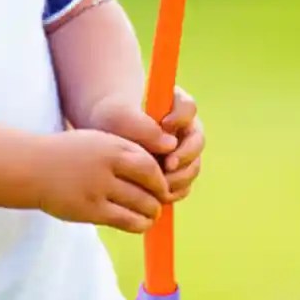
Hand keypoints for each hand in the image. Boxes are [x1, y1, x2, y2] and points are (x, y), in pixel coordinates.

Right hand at [37, 129, 171, 233]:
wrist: (32, 167)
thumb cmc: (66, 154)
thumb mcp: (96, 142)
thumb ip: (123, 153)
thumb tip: (155, 172)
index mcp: (111, 147)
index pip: (150, 165)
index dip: (160, 179)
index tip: (161, 186)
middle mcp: (107, 166)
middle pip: (149, 186)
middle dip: (159, 198)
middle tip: (159, 203)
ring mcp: (98, 189)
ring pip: (141, 206)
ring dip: (152, 213)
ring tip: (152, 215)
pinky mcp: (90, 210)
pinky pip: (125, 221)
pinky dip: (139, 224)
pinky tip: (140, 224)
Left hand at [89, 88, 205, 202]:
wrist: (103, 133)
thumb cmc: (112, 117)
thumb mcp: (120, 116)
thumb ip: (143, 126)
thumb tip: (170, 145)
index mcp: (175, 104)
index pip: (187, 107)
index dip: (181, 117)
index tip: (166, 125)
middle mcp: (184, 128)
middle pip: (196, 142)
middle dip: (185, 156)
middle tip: (168, 166)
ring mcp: (183, 151)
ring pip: (192, 167)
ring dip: (181, 178)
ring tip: (162, 184)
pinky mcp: (175, 173)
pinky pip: (184, 185)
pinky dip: (174, 191)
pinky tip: (159, 195)